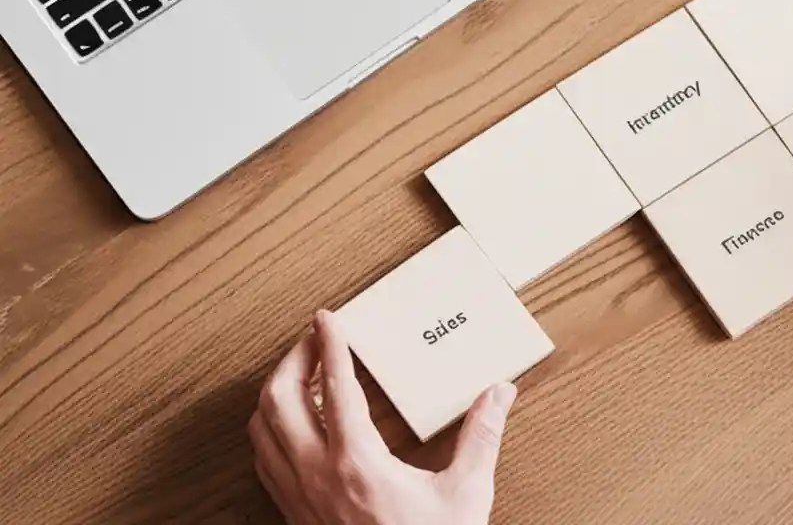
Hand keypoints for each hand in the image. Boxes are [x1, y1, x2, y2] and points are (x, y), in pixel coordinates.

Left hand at [249, 311, 516, 524]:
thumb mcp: (466, 493)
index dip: (330, 346)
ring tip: (301, 374)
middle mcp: (317, 475)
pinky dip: (269, 429)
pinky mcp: (291, 514)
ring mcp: (297, 497)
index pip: (336, 388)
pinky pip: (263, 460)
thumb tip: (500, 393)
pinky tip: (291, 425)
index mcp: (357, 463)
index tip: (327, 318)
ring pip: (262, 429)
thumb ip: (482, 436)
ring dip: (276, 392)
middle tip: (313, 339)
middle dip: (293, 359)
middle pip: (280, 399)